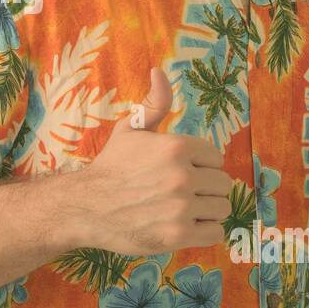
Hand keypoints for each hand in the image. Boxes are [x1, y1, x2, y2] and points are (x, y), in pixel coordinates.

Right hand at [80, 67, 232, 254]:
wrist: (85, 206)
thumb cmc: (111, 167)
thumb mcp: (130, 130)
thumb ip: (154, 104)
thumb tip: (159, 71)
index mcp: (176, 146)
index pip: (216, 157)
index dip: (201, 165)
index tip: (182, 171)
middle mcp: (182, 175)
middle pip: (223, 183)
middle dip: (206, 188)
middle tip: (183, 193)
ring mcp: (181, 207)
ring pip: (221, 208)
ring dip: (207, 210)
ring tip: (185, 209)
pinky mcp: (178, 235)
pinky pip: (215, 232)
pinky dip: (204, 231)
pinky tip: (186, 225)